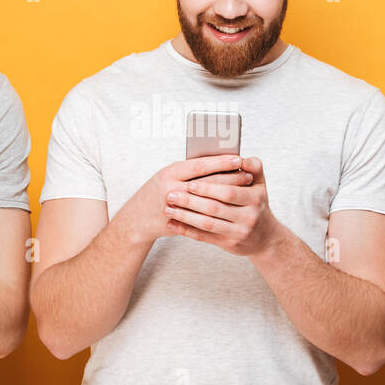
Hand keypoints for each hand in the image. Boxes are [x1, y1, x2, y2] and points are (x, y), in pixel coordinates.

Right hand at [113, 154, 252, 245]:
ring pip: (208, 202)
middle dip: (230, 180)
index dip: (220, 162)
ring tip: (245, 190)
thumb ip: (190, 170)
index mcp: (170, 173)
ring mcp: (174, 209)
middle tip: (248, 176)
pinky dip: (220, 213)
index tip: (238, 159)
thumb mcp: (169, 174)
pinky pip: (203, 219)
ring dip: (228, 196)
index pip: (199, 166)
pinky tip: (232, 208)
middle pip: (207, 184)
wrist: (136, 220)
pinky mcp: (178, 224)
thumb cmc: (156, 192)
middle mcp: (171, 189)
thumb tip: (220, 161)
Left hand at [164, 156, 281, 256]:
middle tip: (172, 195)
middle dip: (191, 201)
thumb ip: (253, 166)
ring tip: (168, 209)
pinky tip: (173, 224)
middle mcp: (248, 217)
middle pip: (215, 208)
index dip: (208, 188)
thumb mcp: (260, 184)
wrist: (266, 237)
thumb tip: (240, 157)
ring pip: (207, 224)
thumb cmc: (257, 205)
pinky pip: (204, 237)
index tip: (190, 183)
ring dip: (185, 216)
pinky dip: (187, 231)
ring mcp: (238, 233)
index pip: (228, 192)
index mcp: (255, 199)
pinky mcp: (229, 244)